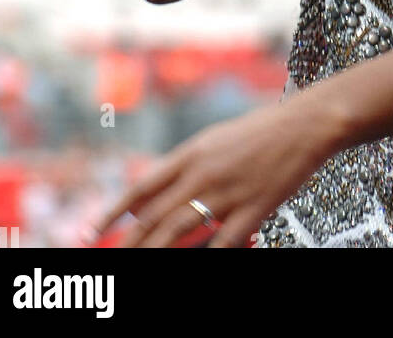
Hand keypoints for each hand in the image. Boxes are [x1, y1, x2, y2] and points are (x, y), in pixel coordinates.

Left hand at [85, 95, 336, 248]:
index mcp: (190, 153)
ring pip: (178, 232)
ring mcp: (227, 192)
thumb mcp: (214, 141)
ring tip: (136, 268)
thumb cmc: (260, 132)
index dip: (111, 212)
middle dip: (126, 244)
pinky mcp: (253, 208)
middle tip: (110, 261)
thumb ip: (183, 168)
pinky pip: (222, 244)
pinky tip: (196, 268)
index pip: (140, 187)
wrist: (304, 125)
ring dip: (154, 254)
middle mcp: (202, 172)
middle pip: (153, 216)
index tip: (88, 233)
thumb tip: (148, 196)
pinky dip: (206, 260)